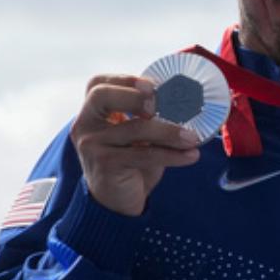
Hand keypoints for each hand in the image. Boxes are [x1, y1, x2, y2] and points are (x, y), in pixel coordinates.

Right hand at [69, 74, 202, 216]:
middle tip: (163, 105)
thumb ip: (149, 116)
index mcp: (93, 112)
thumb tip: (188, 101)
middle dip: (136, 96)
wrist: (116, 200)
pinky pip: (144, 154)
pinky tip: (190, 155)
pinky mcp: (105, 163)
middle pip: (102, 96)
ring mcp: (92, 144)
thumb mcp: (137, 133)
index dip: (126, 79)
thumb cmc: (130, 160)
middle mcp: (86, 124)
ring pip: (134, 128)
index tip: (154, 85)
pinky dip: (172, 154)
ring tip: (193, 138)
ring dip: (170, 131)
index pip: (98, 84)